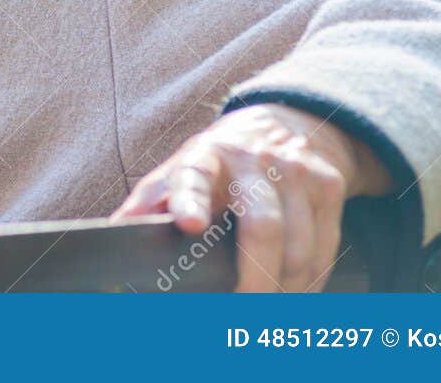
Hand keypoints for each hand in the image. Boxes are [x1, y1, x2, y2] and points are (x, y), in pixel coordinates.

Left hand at [110, 103, 391, 291]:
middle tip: (244, 315)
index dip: (189, 200)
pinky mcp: (328, 185)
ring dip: (286, 291)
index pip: (192, 176)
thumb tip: (111, 235)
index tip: (188, 224)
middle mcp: (252, 160)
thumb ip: (150, 203)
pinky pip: (324, 249)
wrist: (282, 122)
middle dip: (255, 279)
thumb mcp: (180, 170)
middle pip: (261, 225)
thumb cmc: (218, 163)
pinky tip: (295, 298)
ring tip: (269, 319)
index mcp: (203, 156)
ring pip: (298, 246)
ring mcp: (295, 171)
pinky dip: (311, 283)